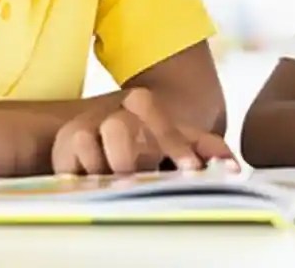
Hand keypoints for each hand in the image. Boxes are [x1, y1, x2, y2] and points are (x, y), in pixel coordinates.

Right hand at [52, 88, 237, 175]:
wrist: (118, 127)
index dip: (174, 144)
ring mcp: (82, 128)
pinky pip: (64, 164)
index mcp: (141, 103)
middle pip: (117, 126)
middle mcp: (110, 112)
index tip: (190, 170)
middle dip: (132, 156)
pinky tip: (97, 191)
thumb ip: (210, 149)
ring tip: (121, 187)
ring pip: (83, 141)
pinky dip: (79, 179)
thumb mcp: (186, 137)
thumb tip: (231, 168)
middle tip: (143, 180)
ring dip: (103, 168)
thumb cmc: (156, 138)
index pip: (155, 116)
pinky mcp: (62, 151)